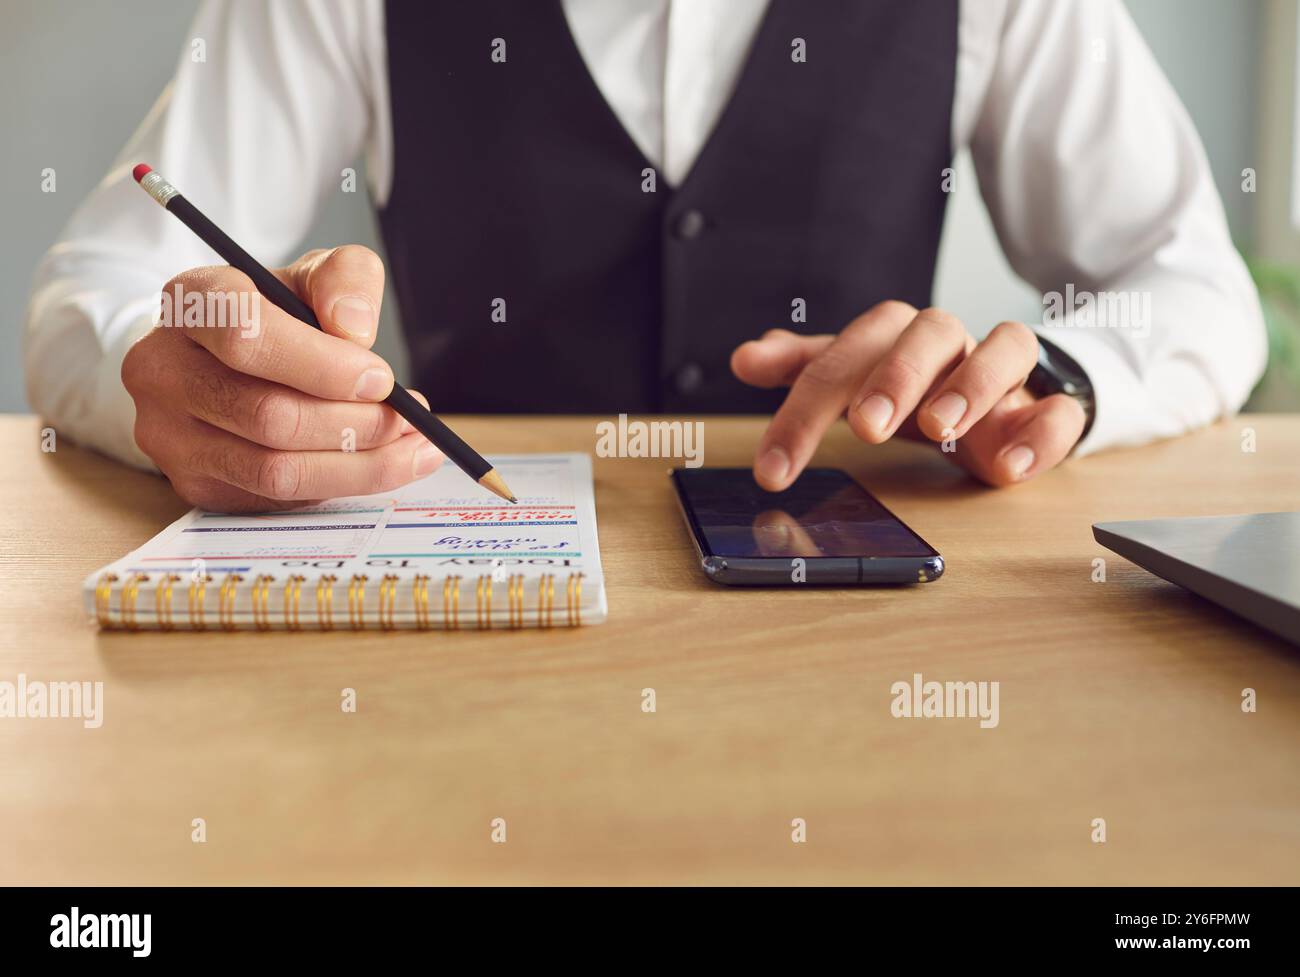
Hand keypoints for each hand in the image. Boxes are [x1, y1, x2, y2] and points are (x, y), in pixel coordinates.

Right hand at [122, 245, 441, 510]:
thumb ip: (343, 279)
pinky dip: (342, 486)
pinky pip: (277, 500)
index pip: (247, 335)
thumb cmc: (276, 314)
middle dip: (354, 424)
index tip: (380, 378)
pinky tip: (381, 464)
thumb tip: (355, 329)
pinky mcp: (194, 484)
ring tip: (411, 446)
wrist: (224, 359)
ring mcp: (170, 435)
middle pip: (268, 414)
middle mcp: (163, 370)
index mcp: (191, 302)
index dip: (322, 365)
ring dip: (359, 465)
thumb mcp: (313, 276)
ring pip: (275, 470)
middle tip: (408, 419)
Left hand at [731, 301, 1085, 488]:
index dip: (802, 409)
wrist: (1003, 392)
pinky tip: (1010, 469)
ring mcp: (1004, 375)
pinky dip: (1041, 433)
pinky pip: (1059, 408)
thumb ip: (806, 368)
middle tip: (866, 426)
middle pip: (929, 332)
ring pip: (1006, 348)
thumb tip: (745, 356)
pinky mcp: (1045, 408)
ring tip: (942, 429)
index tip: (773, 468)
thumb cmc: (917, 384)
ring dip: (972, 385)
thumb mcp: (855, 376)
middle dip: (896, 376)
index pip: (843, 357)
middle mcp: (950, 345)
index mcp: (894, 336)